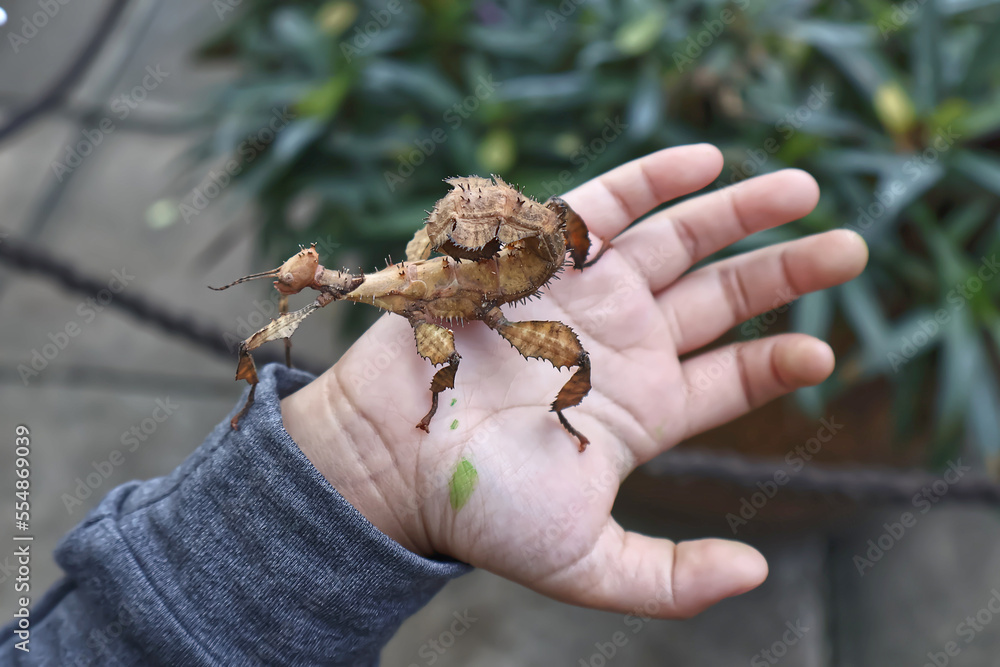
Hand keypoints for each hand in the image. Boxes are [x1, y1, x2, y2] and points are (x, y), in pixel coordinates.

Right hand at [281, 145, 867, 617]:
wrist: (386, 460)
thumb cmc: (479, 512)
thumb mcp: (585, 563)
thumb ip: (669, 578)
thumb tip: (757, 573)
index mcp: (643, 410)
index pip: (731, 378)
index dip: (778, 362)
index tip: (822, 354)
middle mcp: (623, 347)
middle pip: (721, 298)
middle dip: (785, 271)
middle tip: (854, 249)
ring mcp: (584, 298)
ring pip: (678, 241)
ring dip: (739, 212)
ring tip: (805, 189)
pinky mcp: (539, 259)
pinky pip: (606, 205)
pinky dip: (654, 179)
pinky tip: (709, 161)